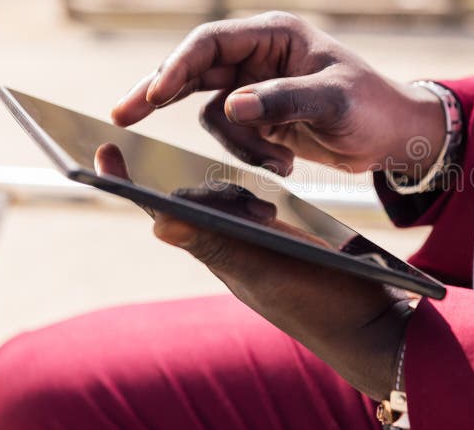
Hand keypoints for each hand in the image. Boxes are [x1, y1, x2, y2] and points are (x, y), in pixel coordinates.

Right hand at [112, 11, 443, 176]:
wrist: (392, 136)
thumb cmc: (372, 107)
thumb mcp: (332, 103)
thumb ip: (282, 101)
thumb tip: (231, 104)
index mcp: (275, 36)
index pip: (212, 42)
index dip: (179, 65)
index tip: (155, 92)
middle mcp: (259, 58)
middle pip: (194, 71)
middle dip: (163, 94)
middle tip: (123, 116)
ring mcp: (256, 90)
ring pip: (214, 116)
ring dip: (238, 145)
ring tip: (279, 163)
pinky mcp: (260, 119)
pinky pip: (233, 138)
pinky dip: (251, 156)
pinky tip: (284, 164)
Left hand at [156, 188, 411, 400]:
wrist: (369, 323)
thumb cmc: (321, 301)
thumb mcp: (268, 270)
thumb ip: (219, 245)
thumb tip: (157, 224)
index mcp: (218, 255)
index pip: (163, 214)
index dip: (131, 184)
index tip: (105, 150)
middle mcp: (228, 250)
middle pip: (192, 203)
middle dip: (199, 187)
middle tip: (251, 205)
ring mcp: (253, 247)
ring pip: (221, 206)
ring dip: (229, 193)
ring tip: (264, 209)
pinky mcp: (278, 243)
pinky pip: (246, 213)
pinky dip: (249, 198)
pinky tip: (267, 203)